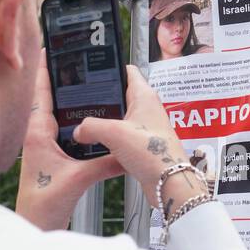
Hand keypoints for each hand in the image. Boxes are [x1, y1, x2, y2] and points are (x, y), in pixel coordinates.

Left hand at [15, 50, 122, 229]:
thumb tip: (129, 151)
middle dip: (61, 82)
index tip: (49, 49)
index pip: (40, 94)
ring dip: (68, 104)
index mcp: (37, 134)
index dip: (44, 71)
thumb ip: (106, 162)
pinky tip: (90, 124)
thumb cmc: (43, 205)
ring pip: (57, 118)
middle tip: (75, 63)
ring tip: (85, 87)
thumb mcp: (79, 179)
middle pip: (49, 101)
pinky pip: (64, 134)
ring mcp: (44, 148)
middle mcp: (38, 137)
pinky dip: (75, 125)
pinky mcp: (52, 159)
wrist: (35, 227)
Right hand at [73, 65, 204, 214]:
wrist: (169, 182)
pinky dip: (110, 139)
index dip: (111, 67)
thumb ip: (91, 126)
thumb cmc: (154, 153)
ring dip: (105, 121)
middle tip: (82, 99)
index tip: (94, 68)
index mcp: (144, 96)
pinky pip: (122, 137)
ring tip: (85, 123)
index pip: (128, 71)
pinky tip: (97, 144)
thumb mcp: (115, 133)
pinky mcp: (143, 145)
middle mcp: (147, 109)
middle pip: (121, 95)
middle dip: (102, 98)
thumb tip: (79, 130)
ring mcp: (145, 128)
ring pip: (120, 118)